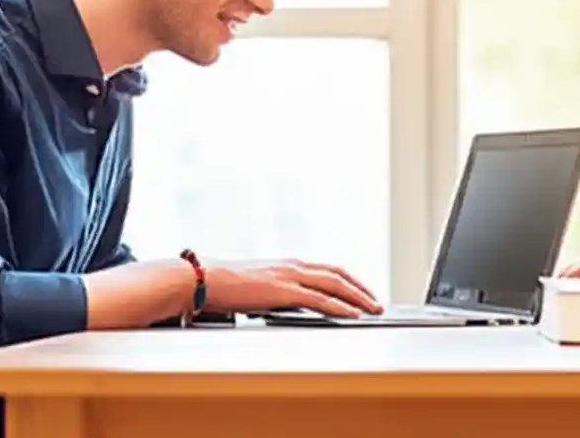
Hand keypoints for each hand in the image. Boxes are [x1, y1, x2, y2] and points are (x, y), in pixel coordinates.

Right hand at [203, 259, 382, 316]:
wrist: (202, 280)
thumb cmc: (222, 286)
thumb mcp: (257, 287)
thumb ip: (276, 292)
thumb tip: (288, 305)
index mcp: (287, 264)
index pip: (327, 269)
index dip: (349, 280)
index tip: (362, 292)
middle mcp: (293, 266)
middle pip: (338, 274)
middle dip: (361, 288)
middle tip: (377, 303)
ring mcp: (289, 276)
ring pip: (335, 284)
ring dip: (358, 297)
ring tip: (373, 310)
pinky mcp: (283, 291)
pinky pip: (319, 299)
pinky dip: (340, 306)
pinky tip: (352, 315)